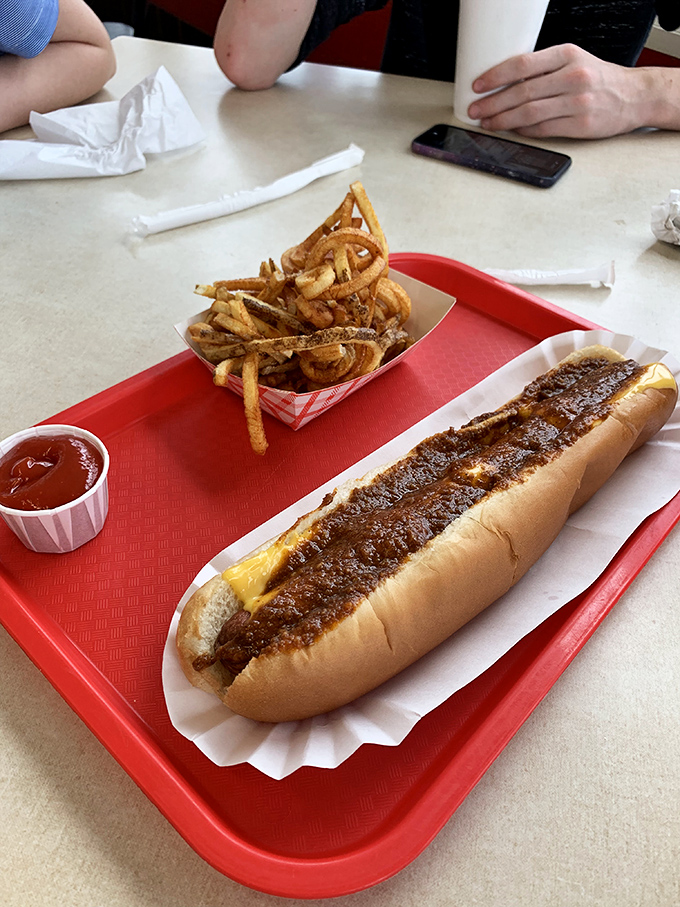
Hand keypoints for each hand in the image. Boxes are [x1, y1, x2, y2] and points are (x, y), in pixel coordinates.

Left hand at [467, 44, 642, 138]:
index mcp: (567, 55)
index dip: (495, 76)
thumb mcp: (574, 61)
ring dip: (503, 120)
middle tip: (475, 110)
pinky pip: (543, 130)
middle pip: (522, 92)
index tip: (478, 85)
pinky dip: (524, 131)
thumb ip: (544, 69)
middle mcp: (573, 77)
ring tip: (487, 122)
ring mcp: (577, 102)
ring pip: (529, 113)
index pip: (522, 64)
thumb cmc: (599, 79)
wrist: (634, 96)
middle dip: (492, 103)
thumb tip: (506, 82)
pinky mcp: (581, 125)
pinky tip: (512, 130)